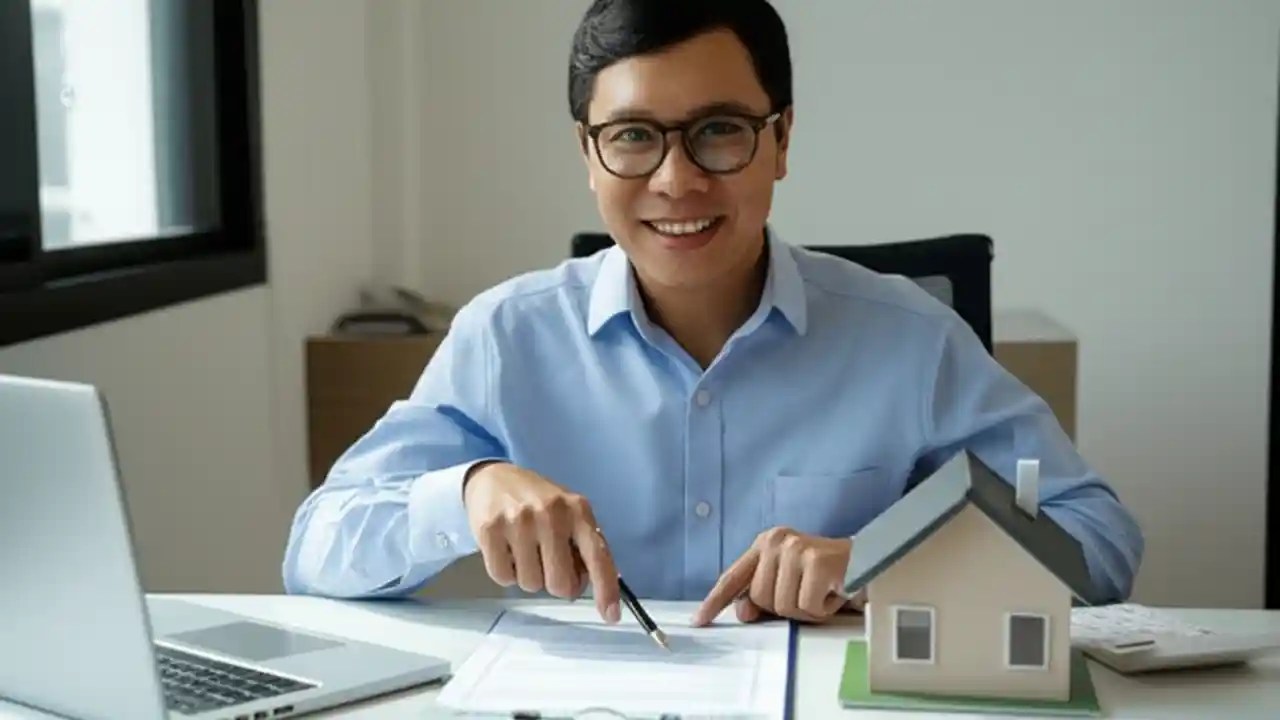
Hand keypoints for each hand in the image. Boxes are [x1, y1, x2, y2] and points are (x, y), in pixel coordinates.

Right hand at [463, 462, 620, 622]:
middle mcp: (551, 513)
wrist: (493, 478)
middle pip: (560, 583)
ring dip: (529, 576)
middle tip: (548, 565)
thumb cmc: (538, 502)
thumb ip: (584, 546)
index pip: (597, 556)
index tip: (611, 616)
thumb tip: (594, 586)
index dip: (606, 590)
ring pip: (530, 584)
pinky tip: (506, 550)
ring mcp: (519, 520)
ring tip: (524, 550)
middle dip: (556, 583)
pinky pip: (503, 577)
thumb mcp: (569, 514)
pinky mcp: (490, 529)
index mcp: (578, 509)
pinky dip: (505, 572)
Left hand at [691, 527, 851, 625]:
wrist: (871, 563)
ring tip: (822, 593)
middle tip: (809, 595)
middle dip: (785, 608)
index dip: (715, 601)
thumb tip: (742, 611)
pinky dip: (822, 609)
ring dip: (806, 610)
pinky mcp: (817, 561)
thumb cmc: (826, 576)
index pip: (733, 576)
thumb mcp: (788, 584)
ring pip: (783, 606)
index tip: (699, 620)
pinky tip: (834, 593)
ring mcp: (796, 549)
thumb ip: (761, 596)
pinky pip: (807, 606)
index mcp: (765, 544)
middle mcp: (777, 541)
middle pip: (760, 599)